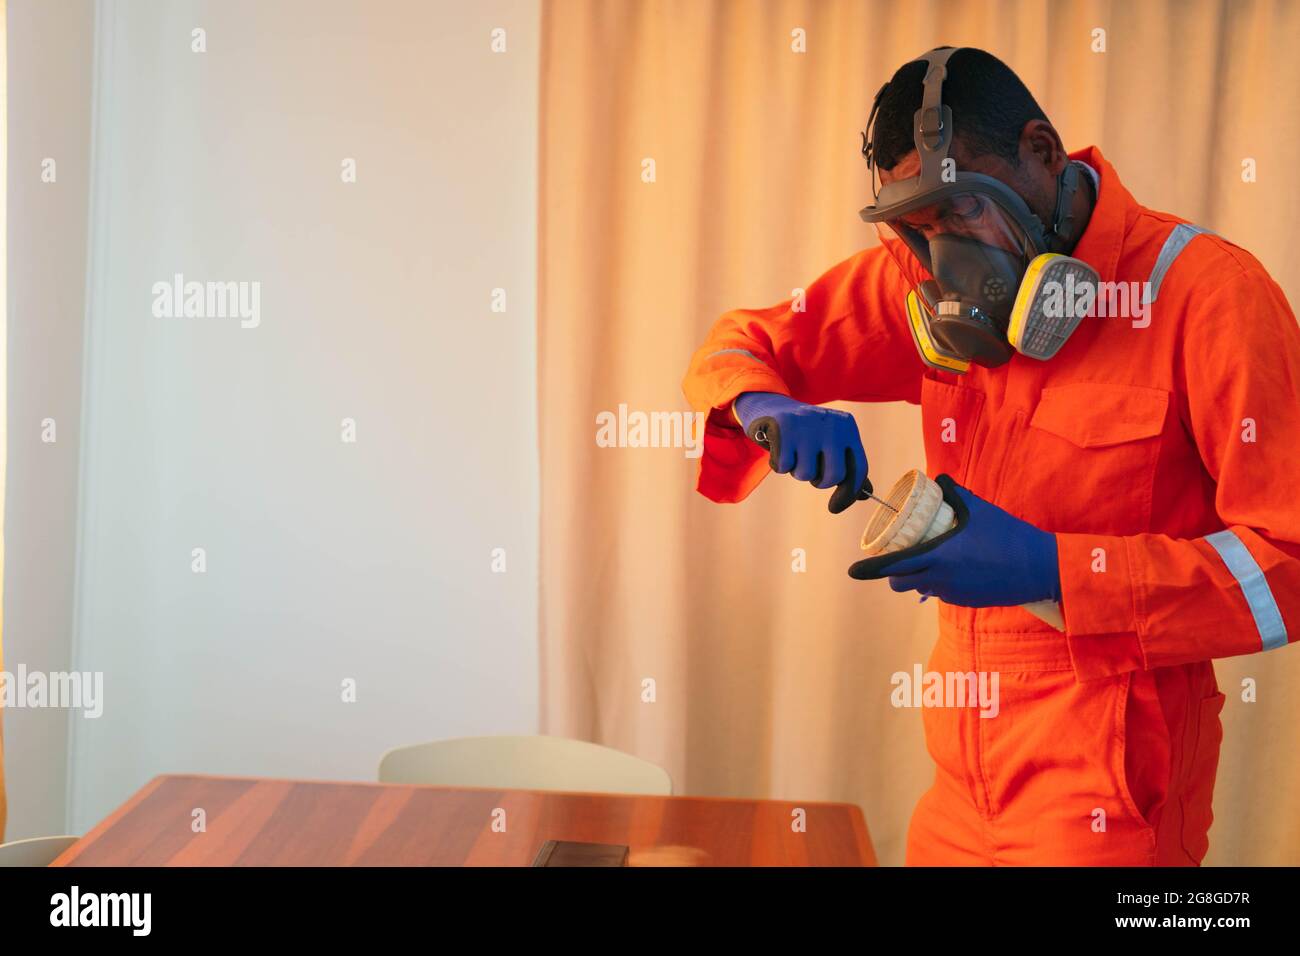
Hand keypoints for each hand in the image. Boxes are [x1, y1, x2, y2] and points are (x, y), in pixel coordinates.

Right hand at [732, 391, 871, 513]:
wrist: (771, 407)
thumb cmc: (805, 433)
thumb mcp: (830, 444)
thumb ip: (847, 467)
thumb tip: (866, 495)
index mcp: (848, 427)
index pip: (858, 468)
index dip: (849, 493)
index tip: (835, 508)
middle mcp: (832, 423)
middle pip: (834, 476)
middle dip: (819, 481)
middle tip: (810, 470)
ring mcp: (808, 424)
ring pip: (806, 474)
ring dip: (796, 471)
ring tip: (793, 453)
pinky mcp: (784, 426)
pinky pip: (784, 466)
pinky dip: (779, 464)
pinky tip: (778, 448)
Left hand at [848, 475, 1060, 606]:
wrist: (1038, 568)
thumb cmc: (1006, 535)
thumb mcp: (979, 509)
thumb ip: (954, 494)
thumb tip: (938, 479)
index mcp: (937, 556)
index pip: (892, 566)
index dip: (869, 569)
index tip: (852, 570)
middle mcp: (939, 579)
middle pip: (900, 582)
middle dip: (892, 574)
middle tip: (896, 559)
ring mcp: (952, 594)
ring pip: (920, 588)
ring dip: (915, 578)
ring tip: (926, 561)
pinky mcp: (965, 602)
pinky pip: (941, 594)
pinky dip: (938, 583)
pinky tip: (953, 570)